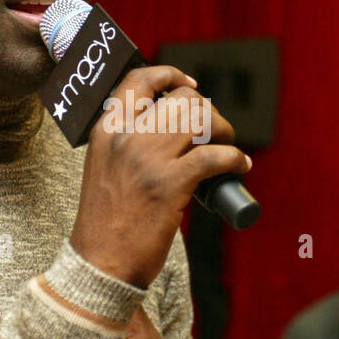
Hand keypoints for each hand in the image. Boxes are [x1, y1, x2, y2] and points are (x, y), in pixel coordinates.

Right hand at [70, 65, 250, 288]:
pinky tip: (239, 167)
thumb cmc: (105, 222)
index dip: (171, 74)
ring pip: (201, 118)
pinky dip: (235, 158)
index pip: (139, 80)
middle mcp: (125, 137)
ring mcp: (147, 159)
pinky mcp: (169, 185)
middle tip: (214, 132)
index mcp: (106, 130)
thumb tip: (170, 128)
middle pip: (182, 97)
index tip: (190, 84)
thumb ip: (126, 144)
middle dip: (207, 110)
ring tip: (227, 147)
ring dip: (223, 129)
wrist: (98, 264)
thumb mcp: (104, 168)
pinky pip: (215, 156)